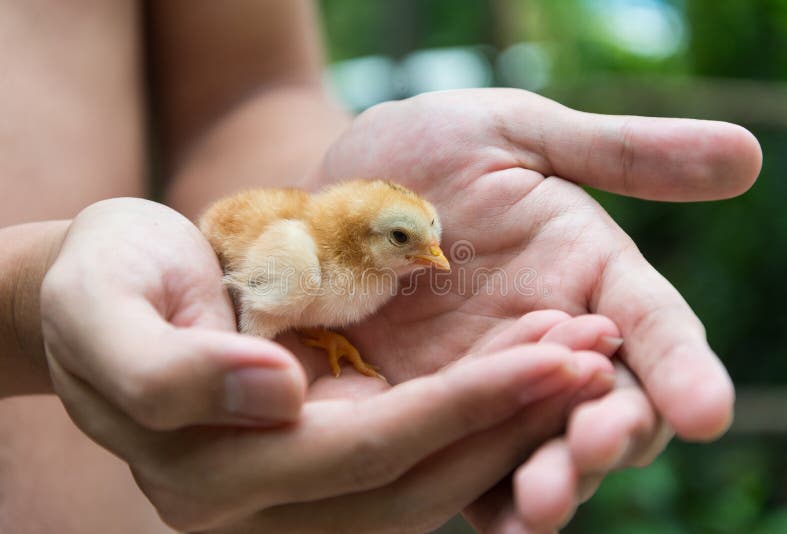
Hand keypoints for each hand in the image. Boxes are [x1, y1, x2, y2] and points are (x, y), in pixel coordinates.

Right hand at [40, 198, 615, 531]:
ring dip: (513, 425)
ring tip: (585, 360)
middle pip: (415, 481)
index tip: (554, 354)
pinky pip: (416, 457)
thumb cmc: (102, 286)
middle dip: (514, 421)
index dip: (465, 407)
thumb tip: (277, 397)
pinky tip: (533, 374)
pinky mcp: (321, 458)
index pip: (366, 451)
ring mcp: (298, 489)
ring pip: (428, 481)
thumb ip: (171, 369)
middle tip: (596, 358)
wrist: (108, 291)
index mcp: (213, 472)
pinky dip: (479, 417)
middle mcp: (265, 502)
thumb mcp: (105, 309)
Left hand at [309, 88, 761, 530]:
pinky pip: (463, 464)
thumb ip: (620, 153)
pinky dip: (482, 497)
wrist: (332, 195)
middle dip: (610, 433)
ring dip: (552, 477)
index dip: (681, 367)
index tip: (706, 410)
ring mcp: (491, 382)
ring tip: (541, 505)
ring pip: (540, 445)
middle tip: (595, 447)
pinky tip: (492, 523)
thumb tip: (751, 153)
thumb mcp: (515, 133)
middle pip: (606, 403)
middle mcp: (549, 339)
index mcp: (586, 272)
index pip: (652, 327)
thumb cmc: (426, 149)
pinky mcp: (432, 413)